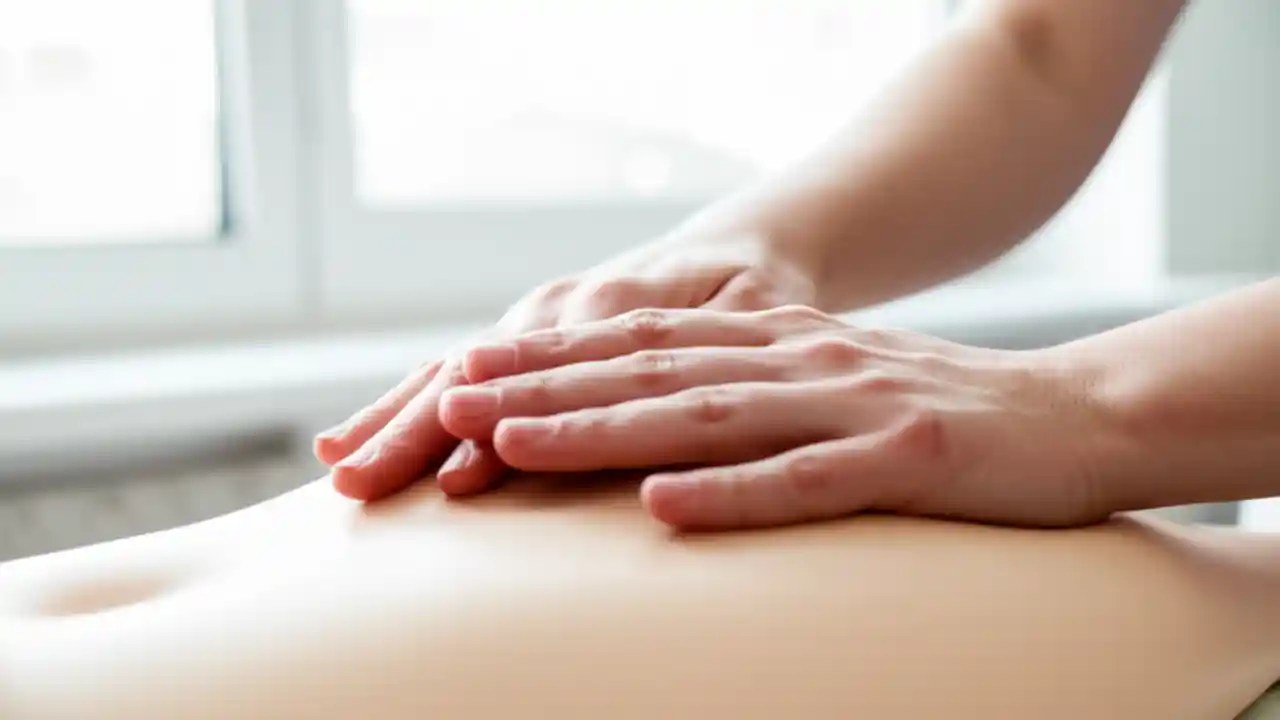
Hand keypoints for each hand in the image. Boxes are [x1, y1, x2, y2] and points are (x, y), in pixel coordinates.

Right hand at [313, 231, 816, 500]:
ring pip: (451, 367)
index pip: (553, 371)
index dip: (509, 424)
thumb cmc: (759, 288)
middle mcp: (567, 304)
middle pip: (481, 370)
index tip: (462, 477)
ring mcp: (538, 316)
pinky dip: (399, 402)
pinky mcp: (525, 331)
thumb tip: (699, 366)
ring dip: (394, 417)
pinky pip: (452, 367)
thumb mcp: (765, 305)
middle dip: (419, 428)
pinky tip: (347, 437)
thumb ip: (731, 332)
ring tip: (338, 465)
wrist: (736, 248)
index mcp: (625, 302)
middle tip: (362, 482)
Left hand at [438, 306, 1116, 528]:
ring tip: (518, 447)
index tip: (464, 372)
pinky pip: (805, 481)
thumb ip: (749, 391)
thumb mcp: (829, 385)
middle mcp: (800, 359)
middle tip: (453, 403)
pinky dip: (730, 493)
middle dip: (544, 387)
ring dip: (605, 431)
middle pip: (649, 370)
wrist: (1070, 417)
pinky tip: (664, 506)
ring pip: (706, 415)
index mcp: (777, 340)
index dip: (549, 355)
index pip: (642, 342)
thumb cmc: (934, 414)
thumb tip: (654, 422)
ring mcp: (850, 405)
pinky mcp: (905, 462)